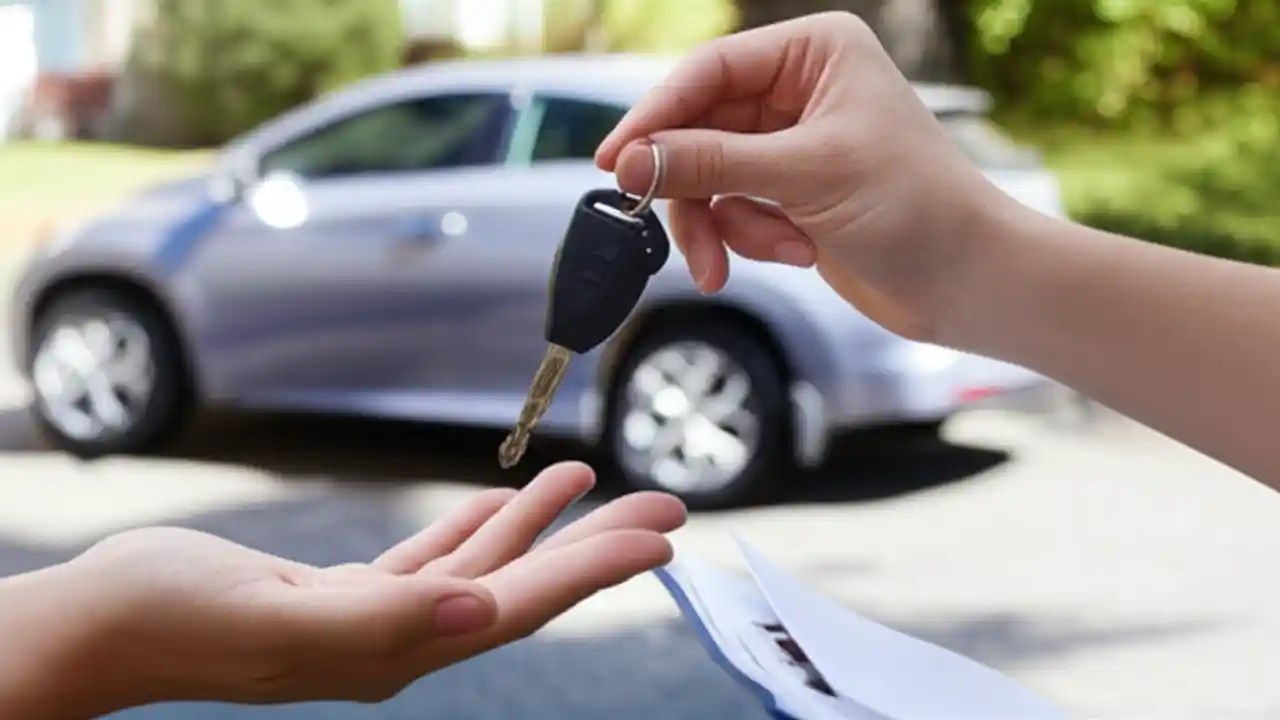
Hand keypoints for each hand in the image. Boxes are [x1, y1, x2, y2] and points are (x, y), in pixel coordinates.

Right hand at [0, 462, 684, 716]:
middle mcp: (400, 642)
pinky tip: (500, 504)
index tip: (661, 536)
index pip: (521, 607)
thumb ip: (380, 620)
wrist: (101, 625)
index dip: (596, 570)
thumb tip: (482, 608)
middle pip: (523, 589)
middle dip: (595, 549)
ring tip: (591, 484)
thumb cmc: (173, 622)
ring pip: (482, 566)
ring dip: (538, 527)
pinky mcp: (341, 595)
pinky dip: (472, 528)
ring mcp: (373, 620)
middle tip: (665, 508)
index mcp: (397, 652)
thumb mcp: (273, 618)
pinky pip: (430, 557)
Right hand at [596, 12, 1017, 340]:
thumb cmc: (915, 208)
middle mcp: (801, 88)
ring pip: (711, 176)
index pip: (708, 73)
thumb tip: (632, 163)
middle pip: (700, 130)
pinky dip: (752, 237)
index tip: (615, 162)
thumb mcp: (804, 176)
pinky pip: (735, 209)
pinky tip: (797, 252)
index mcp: (814, 52)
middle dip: (696, 187)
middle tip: (666, 226)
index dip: (654, 117)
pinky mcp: (792, 192)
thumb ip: (711, 165)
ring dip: (728, 223)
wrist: (968, 280)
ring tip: (770, 251)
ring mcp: (794, 143)